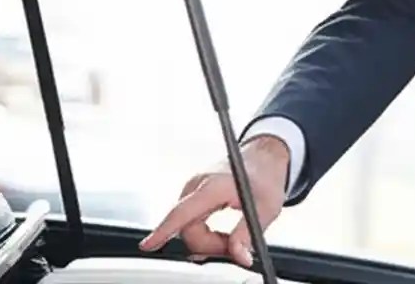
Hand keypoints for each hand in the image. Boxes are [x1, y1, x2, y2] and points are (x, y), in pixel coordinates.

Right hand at [138, 135, 289, 267]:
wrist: (265, 159)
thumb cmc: (266, 177)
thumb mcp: (266, 208)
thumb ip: (248, 233)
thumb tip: (239, 256)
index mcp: (213, 185)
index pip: (182, 212)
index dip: (164, 231)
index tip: (148, 245)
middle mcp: (197, 185)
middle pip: (187, 228)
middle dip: (208, 245)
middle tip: (233, 249)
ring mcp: (193, 189)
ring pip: (188, 228)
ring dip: (208, 241)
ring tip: (232, 238)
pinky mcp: (194, 195)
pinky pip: (190, 223)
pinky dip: (204, 233)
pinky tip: (221, 235)